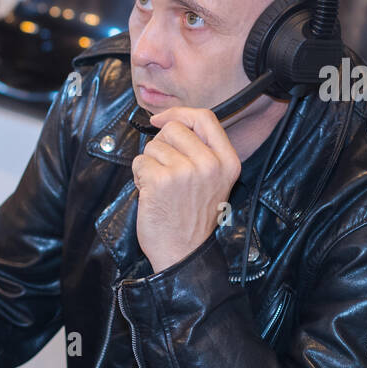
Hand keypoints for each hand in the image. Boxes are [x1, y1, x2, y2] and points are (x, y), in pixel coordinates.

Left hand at [133, 107, 241, 271]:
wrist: (183, 253)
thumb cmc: (191, 218)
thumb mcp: (212, 181)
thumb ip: (200, 151)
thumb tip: (168, 122)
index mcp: (227, 161)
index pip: (205, 118)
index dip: (179, 114)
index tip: (161, 120)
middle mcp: (210, 164)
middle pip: (174, 129)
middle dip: (160, 146)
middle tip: (163, 171)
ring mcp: (185, 171)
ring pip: (153, 146)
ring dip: (149, 165)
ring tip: (160, 188)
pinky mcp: (161, 180)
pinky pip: (139, 162)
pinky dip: (139, 177)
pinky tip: (150, 195)